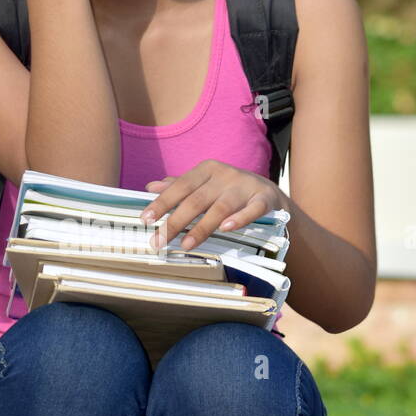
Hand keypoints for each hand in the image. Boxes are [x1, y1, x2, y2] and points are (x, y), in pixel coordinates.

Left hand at [140, 160, 286, 250]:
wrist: (270, 194)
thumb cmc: (230, 191)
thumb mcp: (205, 184)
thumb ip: (179, 186)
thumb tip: (150, 187)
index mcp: (207, 170)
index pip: (180, 186)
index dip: (162, 203)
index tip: (145, 219)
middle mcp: (225, 175)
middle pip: (196, 200)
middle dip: (175, 222)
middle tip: (159, 241)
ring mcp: (245, 187)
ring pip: (220, 208)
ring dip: (202, 227)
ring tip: (185, 245)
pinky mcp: (264, 199)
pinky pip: (252, 210)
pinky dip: (240, 218)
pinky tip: (226, 228)